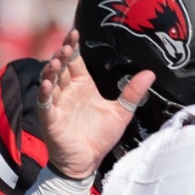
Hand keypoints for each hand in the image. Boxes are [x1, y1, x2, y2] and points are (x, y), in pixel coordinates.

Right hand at [40, 30, 155, 179]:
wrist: (87, 162)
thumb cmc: (99, 136)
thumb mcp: (121, 113)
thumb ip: (133, 93)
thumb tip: (150, 73)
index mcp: (81, 85)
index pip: (75, 59)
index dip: (73, 45)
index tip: (74, 32)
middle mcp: (67, 91)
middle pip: (61, 66)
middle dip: (62, 54)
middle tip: (67, 45)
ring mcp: (56, 104)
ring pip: (50, 81)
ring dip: (51, 69)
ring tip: (57, 60)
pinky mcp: (50, 119)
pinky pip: (44, 103)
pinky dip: (44, 93)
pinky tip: (47, 84)